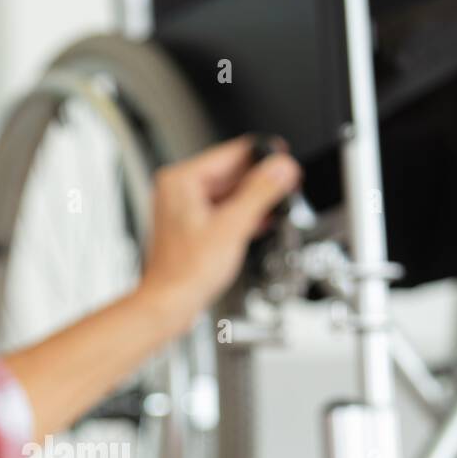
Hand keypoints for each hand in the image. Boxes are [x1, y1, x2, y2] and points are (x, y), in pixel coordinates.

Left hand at [139, 135, 301, 333]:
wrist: (170, 304)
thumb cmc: (185, 272)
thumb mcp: (231, 226)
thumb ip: (260, 193)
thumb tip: (281, 168)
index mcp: (181, 180)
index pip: (230, 153)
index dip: (262, 156)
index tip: (285, 159)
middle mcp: (178, 189)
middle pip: (230, 172)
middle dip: (260, 180)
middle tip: (287, 184)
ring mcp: (183, 208)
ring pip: (228, 192)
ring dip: (254, 198)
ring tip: (278, 204)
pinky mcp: (190, 226)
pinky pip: (222, 210)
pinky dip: (241, 214)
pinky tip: (260, 220)